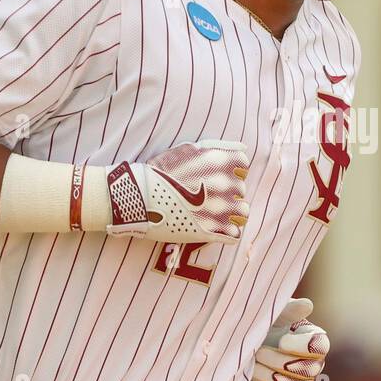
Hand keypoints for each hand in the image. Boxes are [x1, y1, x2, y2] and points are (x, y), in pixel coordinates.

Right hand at [104, 139, 248, 243]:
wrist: (137, 197)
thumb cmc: (160, 171)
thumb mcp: (187, 149)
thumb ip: (218, 147)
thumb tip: (243, 148)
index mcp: (219, 162)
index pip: (243, 165)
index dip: (233, 170)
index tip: (219, 175)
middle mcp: (224, 185)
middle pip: (240, 190)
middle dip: (227, 192)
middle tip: (207, 195)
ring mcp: (220, 209)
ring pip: (243, 212)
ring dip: (232, 213)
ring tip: (215, 213)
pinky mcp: (211, 231)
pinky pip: (234, 233)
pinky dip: (226, 231)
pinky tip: (212, 227)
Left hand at [251, 298, 329, 380]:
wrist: (238, 347)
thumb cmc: (258, 325)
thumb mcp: (270, 313)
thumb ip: (287, 309)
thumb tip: (306, 305)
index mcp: (314, 340)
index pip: (320, 348)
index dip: (301, 346)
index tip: (281, 340)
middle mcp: (313, 365)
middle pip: (307, 371)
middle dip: (277, 361)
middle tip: (258, 351)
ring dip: (268, 376)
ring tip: (253, 362)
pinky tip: (251, 379)